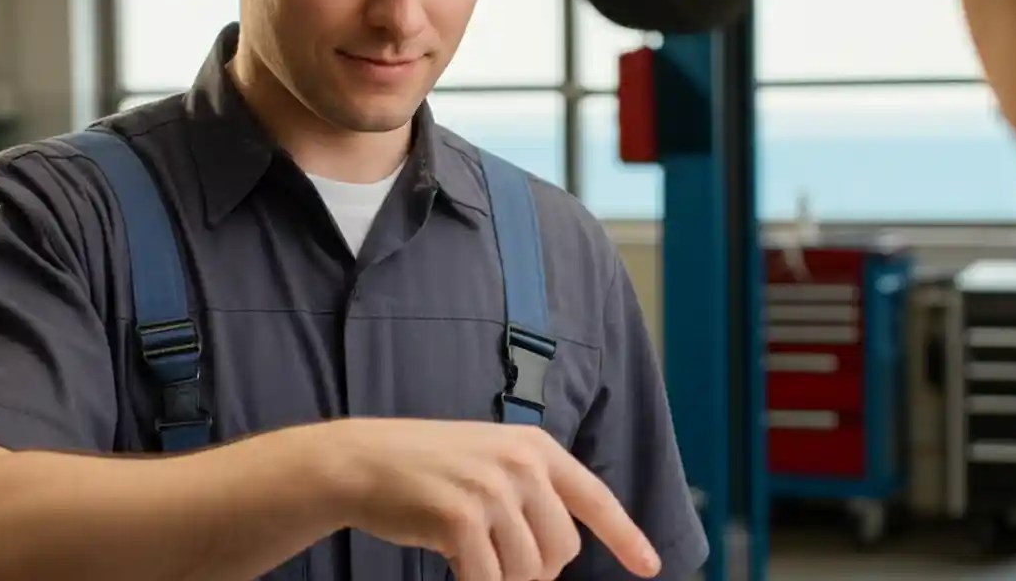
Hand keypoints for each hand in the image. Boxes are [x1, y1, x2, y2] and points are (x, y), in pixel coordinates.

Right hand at [325, 418, 661, 580]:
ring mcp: (493, 489)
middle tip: (496, 559)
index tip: (651, 567)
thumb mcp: (491, 460)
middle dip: (537, 571)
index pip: (595, 498)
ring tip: (473, 556)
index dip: (626, 537)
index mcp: (536, 448)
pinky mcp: (462, 518)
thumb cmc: (427, 467)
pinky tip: (455, 568)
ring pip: (530, 573)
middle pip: (562, 551)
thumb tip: (558, 554)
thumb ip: (530, 493)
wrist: (363, 461)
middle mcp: (522, 464)